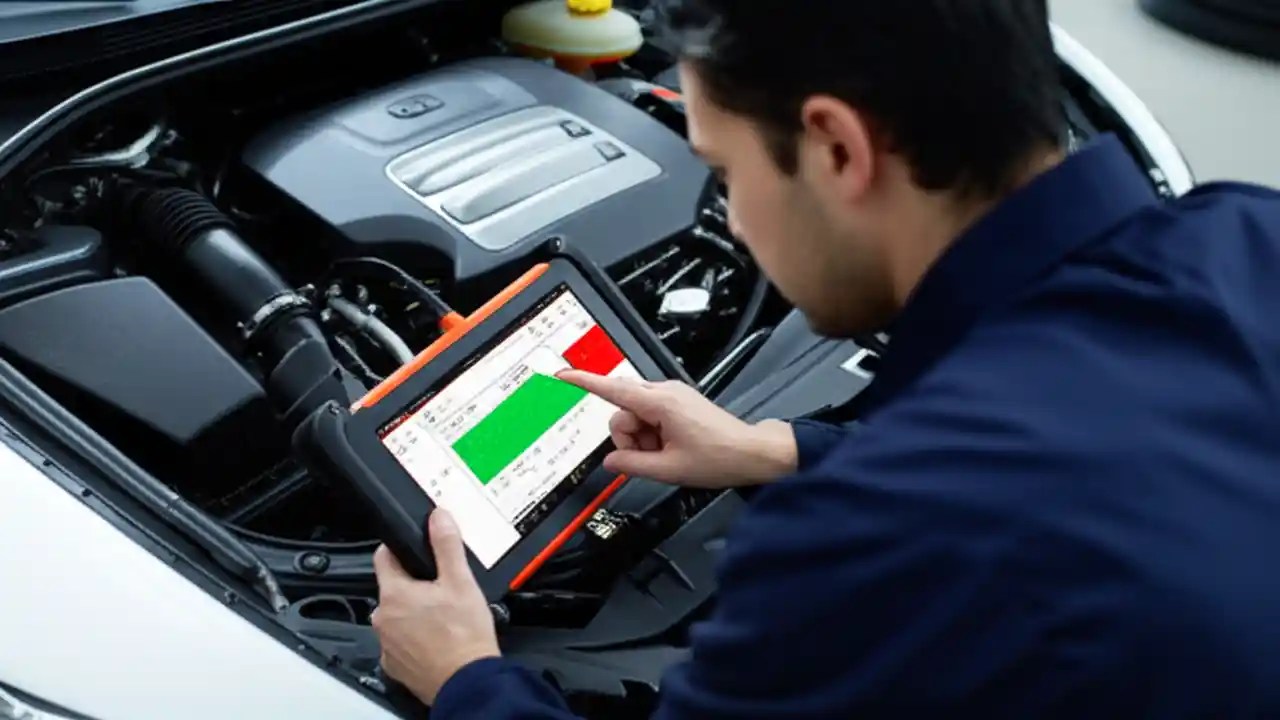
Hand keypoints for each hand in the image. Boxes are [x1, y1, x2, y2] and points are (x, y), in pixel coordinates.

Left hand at [370, 509, 499, 705]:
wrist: (467, 681)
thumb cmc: (464, 637)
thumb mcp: (461, 581)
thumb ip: (446, 545)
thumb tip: (438, 518)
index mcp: (394, 594)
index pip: (384, 556)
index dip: (400, 548)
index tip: (415, 549)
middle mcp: (382, 618)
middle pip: (394, 588)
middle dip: (414, 584)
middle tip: (442, 588)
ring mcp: (386, 644)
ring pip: (397, 616)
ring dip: (414, 612)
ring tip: (443, 616)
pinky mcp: (394, 664)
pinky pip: (401, 642)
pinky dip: (415, 638)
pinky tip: (437, 638)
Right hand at [556, 369, 797, 488]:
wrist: (751, 453)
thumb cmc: (718, 457)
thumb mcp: (668, 470)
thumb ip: (631, 465)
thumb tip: (611, 461)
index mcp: (660, 403)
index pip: (613, 389)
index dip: (584, 382)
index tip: (562, 376)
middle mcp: (664, 392)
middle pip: (622, 411)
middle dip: (628, 437)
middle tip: (651, 457)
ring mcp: (672, 397)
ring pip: (635, 416)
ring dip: (642, 439)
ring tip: (666, 455)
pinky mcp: (677, 404)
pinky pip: (650, 417)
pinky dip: (652, 436)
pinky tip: (670, 449)